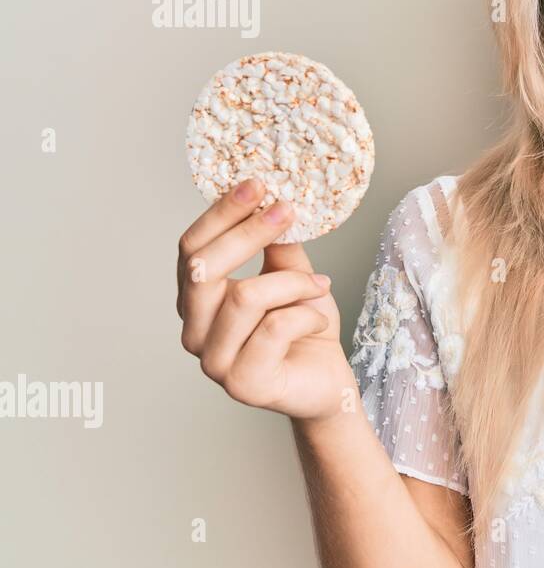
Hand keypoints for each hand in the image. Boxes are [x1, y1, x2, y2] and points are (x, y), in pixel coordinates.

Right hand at [176, 178, 356, 421]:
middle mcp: (195, 331)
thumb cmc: (305, 328)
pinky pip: (274, 329)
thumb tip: (272, 199)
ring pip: (244, 297)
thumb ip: (277, 244)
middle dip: (247, 233)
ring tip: (318, 285)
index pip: (191, 248)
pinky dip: (305, 314)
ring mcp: (214, 362)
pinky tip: (319, 319)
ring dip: (291, 282)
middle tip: (287, 210)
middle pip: (202, 268)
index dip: (221, 213)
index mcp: (197, 301)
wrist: (327, 382)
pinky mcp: (244, 384)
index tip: (257, 183)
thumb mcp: (293, 274)